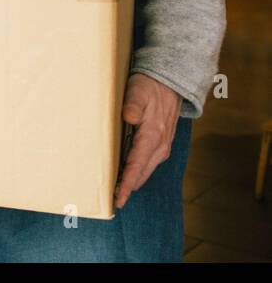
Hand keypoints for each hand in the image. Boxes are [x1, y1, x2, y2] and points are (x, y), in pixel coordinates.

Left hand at [115, 73, 182, 208]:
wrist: (171, 81)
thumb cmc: (150, 86)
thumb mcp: (139, 90)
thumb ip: (133, 105)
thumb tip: (129, 117)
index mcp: (152, 135)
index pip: (136, 166)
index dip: (126, 184)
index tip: (118, 199)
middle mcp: (159, 145)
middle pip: (141, 173)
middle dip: (127, 188)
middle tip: (112, 201)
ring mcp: (162, 145)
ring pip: (145, 170)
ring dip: (132, 181)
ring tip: (117, 192)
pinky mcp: (161, 143)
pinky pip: (148, 162)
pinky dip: (138, 171)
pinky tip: (127, 174)